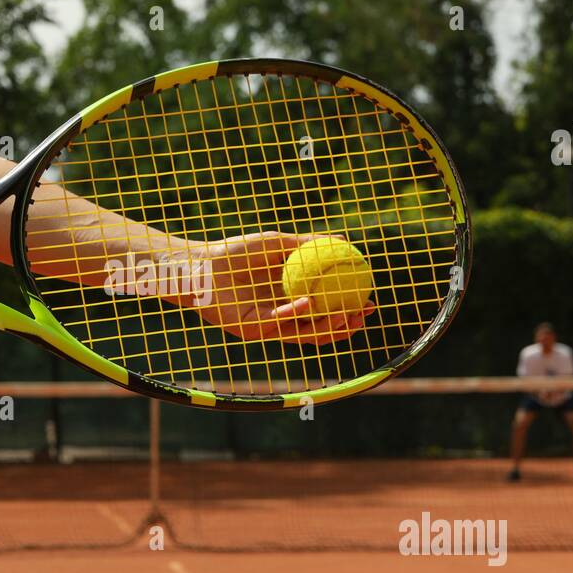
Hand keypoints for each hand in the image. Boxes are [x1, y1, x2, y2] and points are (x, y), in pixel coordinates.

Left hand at [182, 232, 373, 344]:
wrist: (203, 263)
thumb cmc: (237, 252)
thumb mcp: (279, 244)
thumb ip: (307, 244)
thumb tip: (342, 238)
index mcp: (291, 301)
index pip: (326, 311)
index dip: (349, 310)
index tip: (369, 301)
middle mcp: (282, 317)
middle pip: (320, 330)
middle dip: (344, 327)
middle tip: (361, 315)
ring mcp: (268, 326)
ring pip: (303, 335)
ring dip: (325, 327)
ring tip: (343, 314)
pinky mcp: (252, 330)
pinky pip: (278, 323)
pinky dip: (294, 313)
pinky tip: (308, 302)